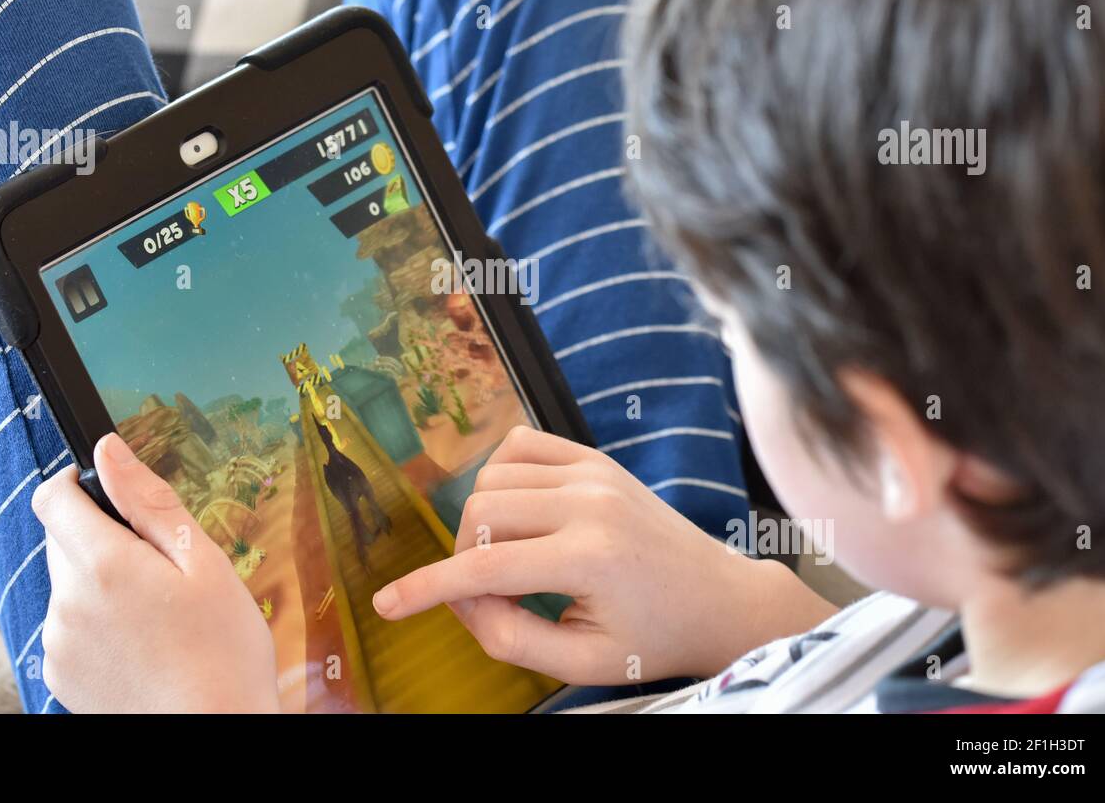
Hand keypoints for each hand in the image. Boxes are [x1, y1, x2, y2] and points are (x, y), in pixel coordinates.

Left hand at [32, 433, 278, 712]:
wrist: (214, 733)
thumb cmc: (223, 651)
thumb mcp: (202, 561)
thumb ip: (149, 501)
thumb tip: (109, 450)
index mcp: (103, 564)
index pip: (52, 498)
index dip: (75, 483)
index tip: (105, 490)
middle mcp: (66, 602)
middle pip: (62, 541)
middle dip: (100, 537)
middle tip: (158, 566)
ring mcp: (58, 643)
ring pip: (68, 585)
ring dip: (99, 582)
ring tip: (156, 613)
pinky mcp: (60, 675)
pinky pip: (69, 626)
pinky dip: (96, 622)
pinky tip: (141, 642)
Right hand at [371, 426, 833, 684]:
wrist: (717, 599)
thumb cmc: (653, 636)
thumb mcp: (582, 662)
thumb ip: (509, 636)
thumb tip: (459, 599)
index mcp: (589, 557)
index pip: (482, 567)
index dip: (426, 588)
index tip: (387, 605)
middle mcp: (588, 502)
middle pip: (479, 512)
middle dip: (464, 556)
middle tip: (492, 593)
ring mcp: (593, 471)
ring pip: (491, 476)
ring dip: (481, 518)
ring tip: (510, 557)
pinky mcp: (594, 457)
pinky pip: (518, 444)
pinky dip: (501, 474)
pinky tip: (518, 511)